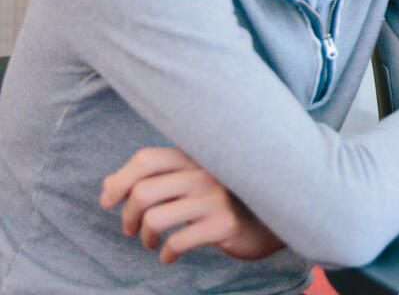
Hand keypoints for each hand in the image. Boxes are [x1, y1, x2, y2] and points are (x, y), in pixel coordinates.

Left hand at [99, 147, 284, 263]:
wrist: (275, 219)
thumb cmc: (226, 200)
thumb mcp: (191, 183)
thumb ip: (153, 178)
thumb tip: (108, 184)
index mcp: (196, 157)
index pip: (146, 159)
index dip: (119, 181)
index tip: (108, 202)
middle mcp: (205, 172)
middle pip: (143, 192)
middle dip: (128, 217)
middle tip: (133, 230)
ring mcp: (216, 197)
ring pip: (155, 218)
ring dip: (146, 237)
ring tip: (153, 243)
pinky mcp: (224, 223)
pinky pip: (177, 242)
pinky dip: (167, 253)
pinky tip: (171, 256)